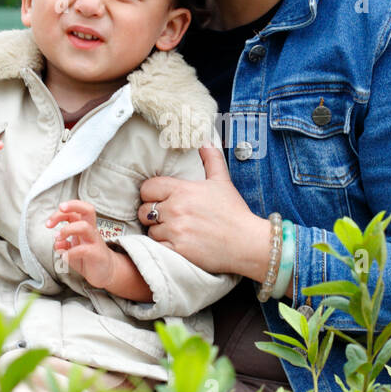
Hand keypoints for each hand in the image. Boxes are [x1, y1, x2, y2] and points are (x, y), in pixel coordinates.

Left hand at [46, 200, 117, 288]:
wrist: (106, 272)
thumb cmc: (89, 258)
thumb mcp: (73, 250)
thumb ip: (64, 245)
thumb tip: (56, 243)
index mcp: (84, 227)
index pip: (75, 211)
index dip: (61, 212)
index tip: (49, 223)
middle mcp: (91, 231)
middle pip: (87, 209)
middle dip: (72, 206)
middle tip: (60, 209)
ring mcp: (95, 241)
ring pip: (84, 227)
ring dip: (67, 229)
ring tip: (58, 238)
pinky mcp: (96, 254)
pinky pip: (83, 250)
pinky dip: (70, 253)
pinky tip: (64, 257)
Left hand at [138, 145, 271, 280]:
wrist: (246, 242)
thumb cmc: (234, 212)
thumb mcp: (223, 181)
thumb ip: (211, 159)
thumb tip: (205, 141)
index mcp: (182, 190)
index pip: (148, 188)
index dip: (151, 194)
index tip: (160, 199)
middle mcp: (176, 209)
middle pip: (144, 210)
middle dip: (152, 213)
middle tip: (166, 217)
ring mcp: (175, 231)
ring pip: (150, 230)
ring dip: (159, 232)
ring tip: (175, 231)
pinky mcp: (177, 250)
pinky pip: (157, 246)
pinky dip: (164, 246)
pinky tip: (177, 244)